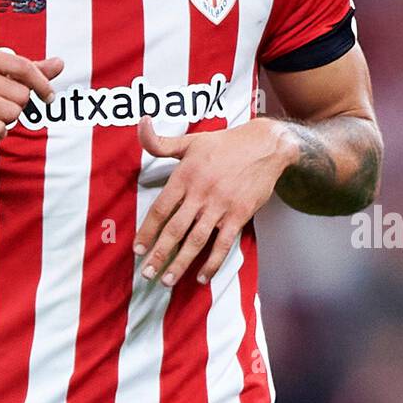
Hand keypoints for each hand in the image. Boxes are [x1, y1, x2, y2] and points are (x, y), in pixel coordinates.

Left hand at [133, 115, 295, 286]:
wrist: (264, 145)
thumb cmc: (223, 144)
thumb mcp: (190, 141)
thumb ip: (160, 142)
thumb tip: (141, 123)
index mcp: (185, 175)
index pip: (160, 208)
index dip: (147, 230)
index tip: (138, 249)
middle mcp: (201, 192)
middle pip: (175, 229)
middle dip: (159, 254)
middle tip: (147, 273)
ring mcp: (221, 205)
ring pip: (197, 240)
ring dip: (181, 263)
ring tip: (167, 280)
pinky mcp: (239, 214)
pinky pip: (223, 243)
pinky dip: (212, 262)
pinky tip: (202, 277)